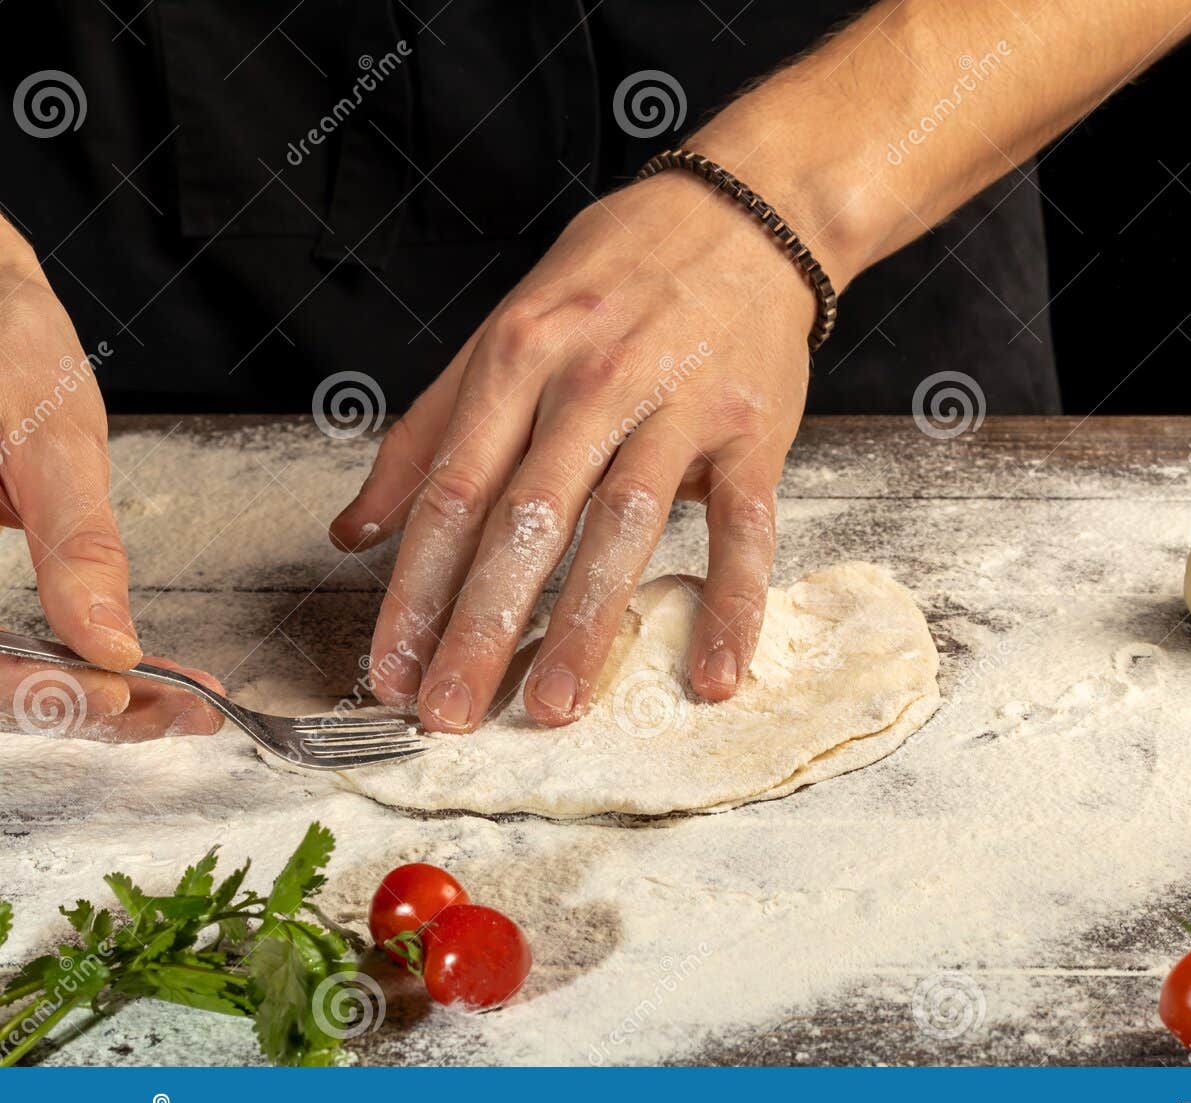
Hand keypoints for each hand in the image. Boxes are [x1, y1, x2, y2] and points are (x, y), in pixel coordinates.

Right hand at [0, 252, 223, 739]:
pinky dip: (61, 658)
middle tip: (178, 710)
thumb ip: (75, 542)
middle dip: (76, 705)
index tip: (124, 696)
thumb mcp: (50, 435)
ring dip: (74, 693)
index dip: (39, 696)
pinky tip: (127, 667)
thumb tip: (110, 642)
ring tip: (170, 700)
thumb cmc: (0, 342)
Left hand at [330, 172, 814, 731]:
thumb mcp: (503, 331)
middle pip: (526, 518)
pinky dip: (732, 603)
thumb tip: (355, 531)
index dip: (415, 590)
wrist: (739, 218)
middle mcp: (591, 382)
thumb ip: (426, 431)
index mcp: (517, 358)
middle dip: (482, 624)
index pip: (452, 491)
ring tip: (558, 706)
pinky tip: (714, 673)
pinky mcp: (751, 430)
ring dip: (588, 623)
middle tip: (450, 713)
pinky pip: (743, 528)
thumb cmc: (612, 279)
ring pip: (624, 526)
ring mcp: (676, 406)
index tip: (391, 669)